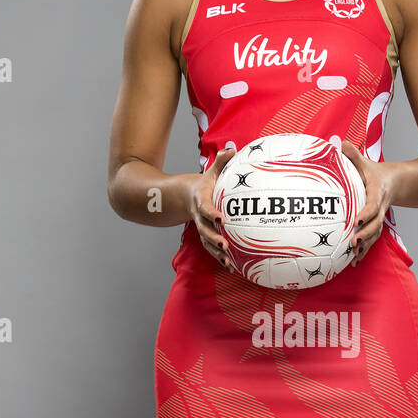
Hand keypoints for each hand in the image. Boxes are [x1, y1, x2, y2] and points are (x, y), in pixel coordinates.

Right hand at [190, 146, 236, 272]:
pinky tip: (231, 267)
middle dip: (214, 239)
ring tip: (228, 262)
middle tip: (225, 246)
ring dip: (216, 253)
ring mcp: (201, 228)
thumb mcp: (211, 171)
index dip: (212, 214)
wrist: (186, 196)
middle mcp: (199, 217)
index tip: (221, 219)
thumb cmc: (205, 184)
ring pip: (207, 243)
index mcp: (201, 201)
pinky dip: (219, 258)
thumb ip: (221, 162)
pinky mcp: (206, 236)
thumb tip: (232, 149)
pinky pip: (211, 249)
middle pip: (204, 230)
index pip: (205, 208)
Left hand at [337, 139, 396, 264]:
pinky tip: (354, 262)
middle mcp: (379, 208)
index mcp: (377, 192)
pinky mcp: (376, 225)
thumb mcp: (365, 162)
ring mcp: (379, 218)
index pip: (372, 204)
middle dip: (366, 234)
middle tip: (353, 242)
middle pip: (376, 224)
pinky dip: (364, 251)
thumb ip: (353, 154)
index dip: (366, 213)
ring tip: (353, 256)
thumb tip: (339, 142)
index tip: (357, 220)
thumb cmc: (374, 172)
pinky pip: (371, 240)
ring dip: (366, 246)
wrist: (395, 182)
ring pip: (375, 235)